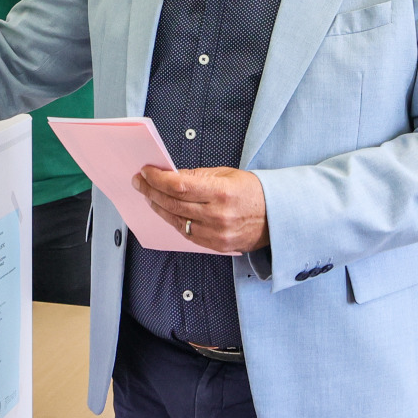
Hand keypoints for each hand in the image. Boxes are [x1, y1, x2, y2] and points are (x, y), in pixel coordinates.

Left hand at [134, 166, 268, 253]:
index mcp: (221, 193)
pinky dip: (173, 220)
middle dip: (151, 191)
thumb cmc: (253, 192)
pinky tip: (165, 210)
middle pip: (173, 203)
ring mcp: (216, 234)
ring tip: (148, 195)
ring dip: (158, 206)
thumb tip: (171, 176)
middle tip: (139, 181)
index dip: (158, 179)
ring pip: (176, 220)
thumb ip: (198, 176)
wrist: (278, 217)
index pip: (179, 186)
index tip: (146, 172)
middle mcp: (218, 215)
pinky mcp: (216, 246)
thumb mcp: (227, 174)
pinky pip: (186, 233)